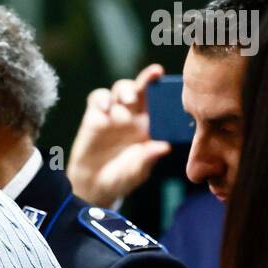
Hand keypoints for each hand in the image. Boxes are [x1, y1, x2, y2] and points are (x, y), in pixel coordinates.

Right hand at [66, 63, 171, 205]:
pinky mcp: (94, 116)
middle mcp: (133, 116)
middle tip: (151, 81)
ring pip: (121, 89)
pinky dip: (101, 98)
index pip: (161, 104)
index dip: (167, 91)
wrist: (93, 186)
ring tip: (127, 101)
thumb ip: (147, 159)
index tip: (173, 83)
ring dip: (125, 89)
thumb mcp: (136, 172)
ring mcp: (114, 114)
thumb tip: (164, 147)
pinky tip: (104, 107)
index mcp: (150, 126)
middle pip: (142, 89)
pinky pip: (98, 98)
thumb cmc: (120, 178)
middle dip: (147, 80)